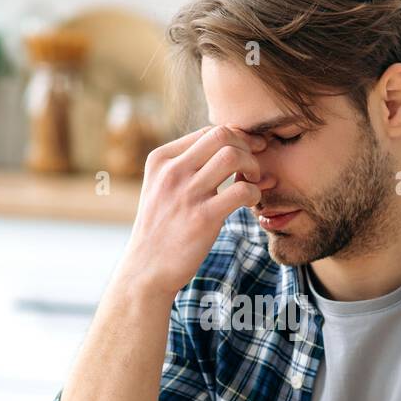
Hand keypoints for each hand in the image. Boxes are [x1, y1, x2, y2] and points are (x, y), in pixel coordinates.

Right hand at [117, 125, 274, 296]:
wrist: (146, 269)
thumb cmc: (160, 228)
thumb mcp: (160, 188)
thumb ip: (185, 166)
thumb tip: (228, 147)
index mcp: (160, 159)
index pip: (207, 131)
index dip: (236, 137)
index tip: (249, 151)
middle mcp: (172, 171)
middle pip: (221, 135)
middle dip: (246, 146)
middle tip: (253, 166)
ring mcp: (186, 193)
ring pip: (232, 156)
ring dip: (252, 166)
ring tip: (253, 182)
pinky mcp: (203, 218)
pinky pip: (241, 190)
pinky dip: (254, 193)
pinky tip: (249, 203)